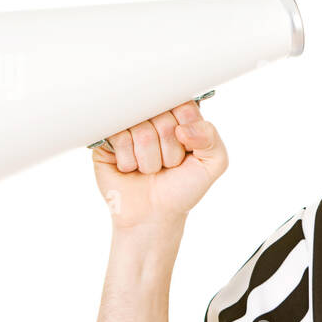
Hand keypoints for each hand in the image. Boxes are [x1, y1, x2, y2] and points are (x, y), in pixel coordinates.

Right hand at [91, 100, 226, 229]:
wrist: (153, 216)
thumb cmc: (182, 188)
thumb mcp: (213, 164)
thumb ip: (212, 138)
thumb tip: (183, 128)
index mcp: (180, 116)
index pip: (184, 105)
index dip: (186, 131)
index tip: (186, 149)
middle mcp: (154, 116)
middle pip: (163, 118)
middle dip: (169, 151)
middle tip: (166, 165)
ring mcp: (130, 125)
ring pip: (141, 130)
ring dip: (149, 160)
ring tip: (149, 169)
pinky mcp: (108, 137)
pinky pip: (119, 137)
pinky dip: (129, 161)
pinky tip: (131, 169)